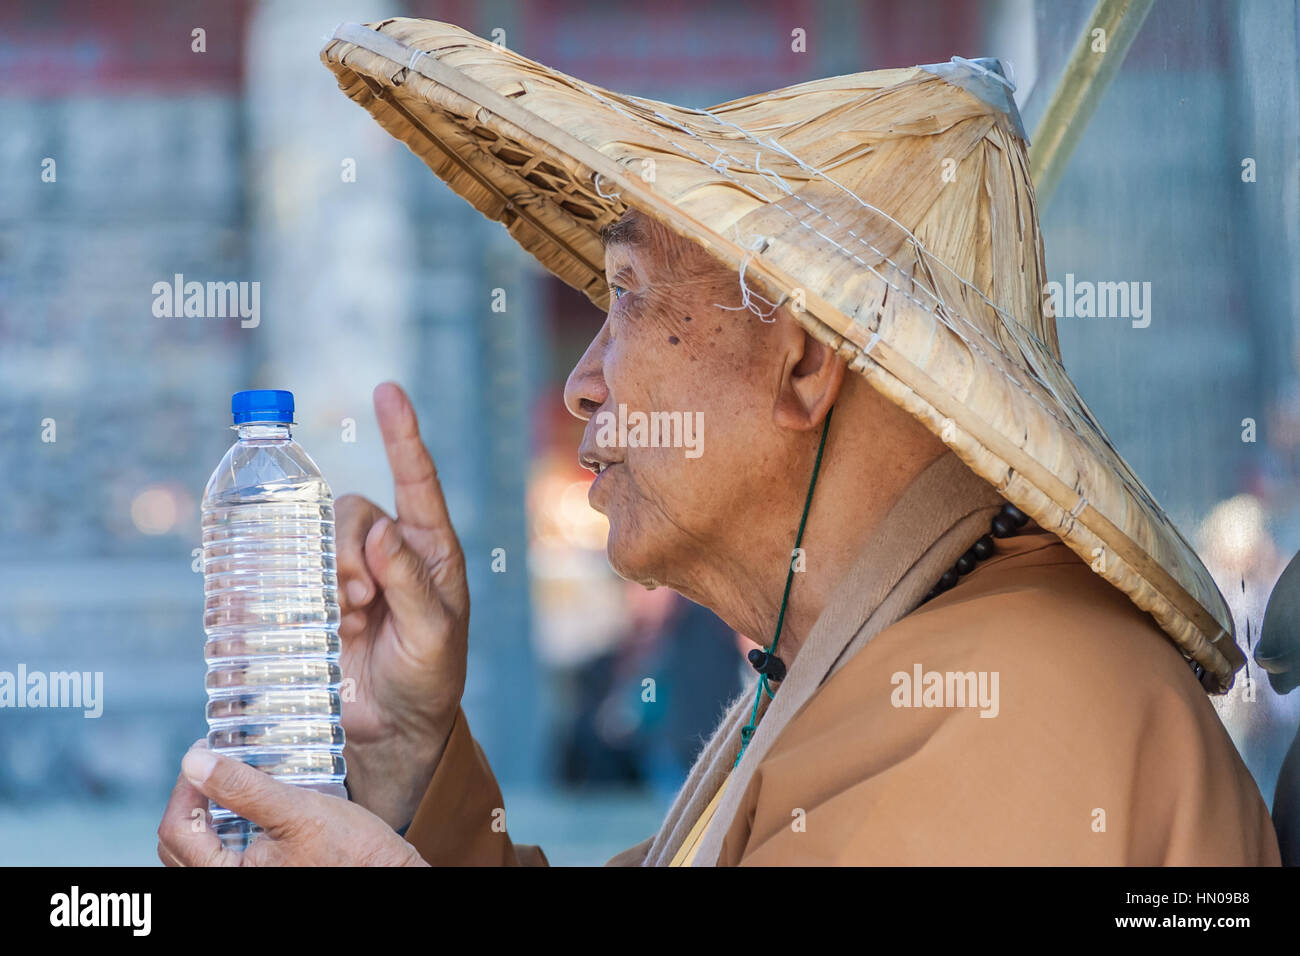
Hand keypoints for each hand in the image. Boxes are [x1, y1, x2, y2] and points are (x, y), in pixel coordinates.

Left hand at [158, 742, 426, 865]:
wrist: (388, 877)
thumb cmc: (352, 853)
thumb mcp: (298, 810)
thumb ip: (244, 788)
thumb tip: (195, 761)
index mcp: (228, 877)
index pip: (177, 830)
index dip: (186, 785)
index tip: (205, 753)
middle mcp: (229, 887)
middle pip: (180, 844)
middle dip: (193, 799)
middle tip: (216, 764)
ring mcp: (246, 884)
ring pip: (200, 853)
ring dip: (209, 815)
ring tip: (234, 784)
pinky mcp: (264, 879)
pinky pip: (226, 859)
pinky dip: (229, 831)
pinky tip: (255, 810)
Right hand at [334, 382, 469, 827]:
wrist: (394, 728)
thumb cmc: (430, 678)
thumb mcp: (434, 633)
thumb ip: (411, 583)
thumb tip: (384, 530)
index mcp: (432, 550)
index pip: (417, 481)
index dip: (401, 434)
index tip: (388, 390)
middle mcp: (392, 551)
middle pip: (355, 510)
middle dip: (350, 546)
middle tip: (361, 598)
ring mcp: (353, 573)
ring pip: (324, 536)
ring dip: (330, 569)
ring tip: (349, 613)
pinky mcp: (320, 598)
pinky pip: (297, 569)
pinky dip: (301, 584)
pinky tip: (321, 614)